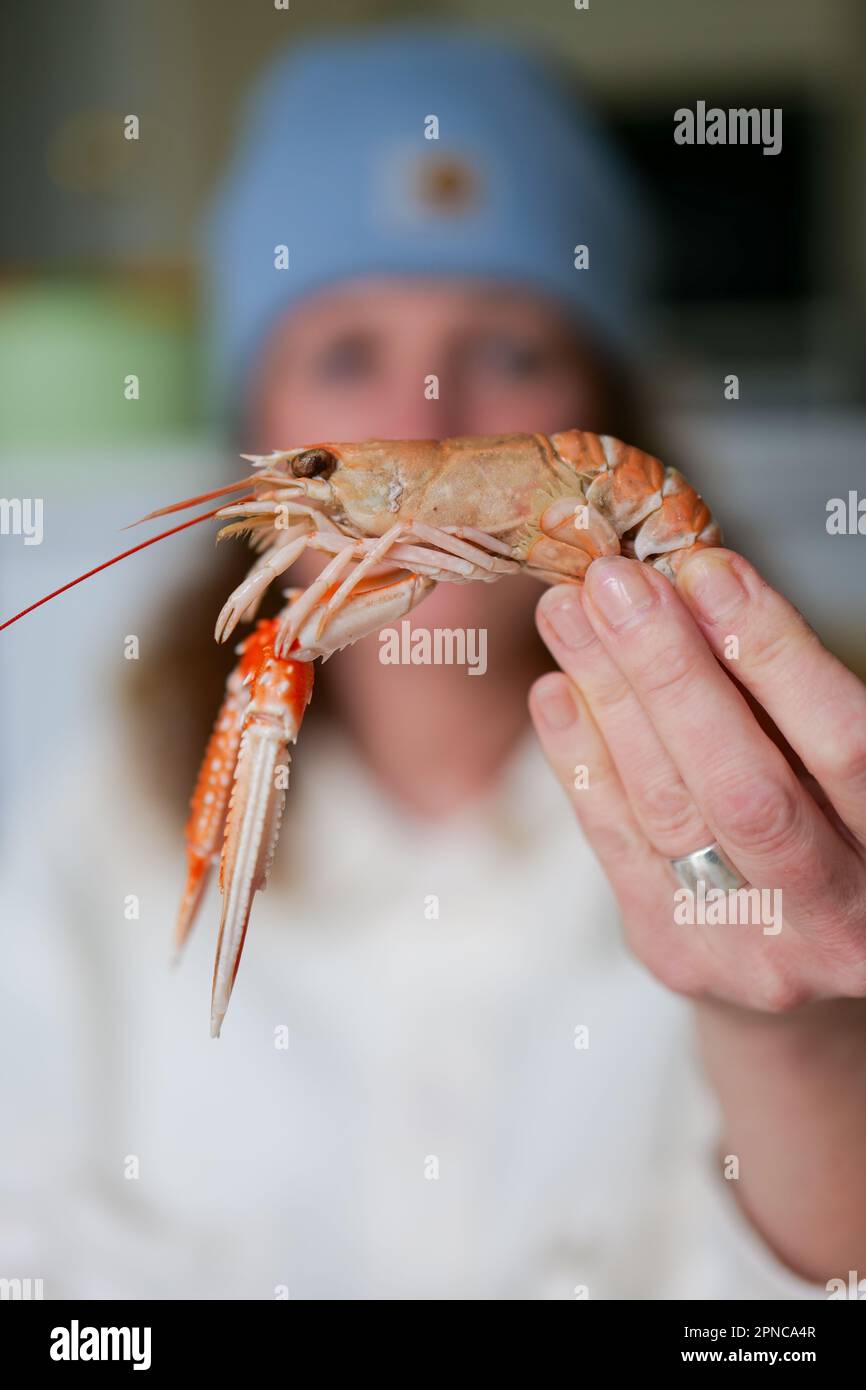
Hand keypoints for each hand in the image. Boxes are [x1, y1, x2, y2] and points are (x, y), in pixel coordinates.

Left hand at [529, 549, 865, 1012]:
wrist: (804, 956)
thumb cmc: (833, 827)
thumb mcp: (837, 770)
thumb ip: (789, 700)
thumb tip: (695, 587)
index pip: (843, 746)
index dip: (773, 653)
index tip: (707, 570)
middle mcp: (838, 921)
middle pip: (742, 787)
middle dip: (670, 671)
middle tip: (613, 582)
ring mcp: (752, 953)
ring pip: (668, 811)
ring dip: (610, 698)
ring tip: (569, 614)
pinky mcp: (676, 953)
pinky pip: (618, 847)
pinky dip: (582, 761)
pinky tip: (556, 690)